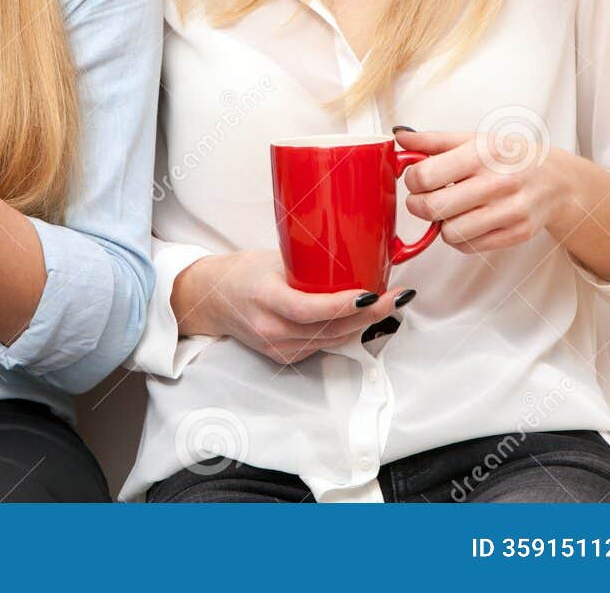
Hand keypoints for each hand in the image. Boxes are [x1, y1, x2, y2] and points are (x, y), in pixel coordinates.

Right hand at [172, 249, 407, 365]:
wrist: (212, 300)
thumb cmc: (242, 273)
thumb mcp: (272, 259)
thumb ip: (306, 265)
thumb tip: (353, 253)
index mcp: (263, 298)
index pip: (307, 309)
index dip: (343, 305)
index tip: (372, 294)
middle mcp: (270, 329)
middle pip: (328, 329)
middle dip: (370, 314)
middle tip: (397, 296)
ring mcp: (278, 347)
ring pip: (333, 340)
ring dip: (364, 324)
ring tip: (389, 303)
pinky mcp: (286, 356)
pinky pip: (324, 346)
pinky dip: (345, 331)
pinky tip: (361, 317)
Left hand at [396, 126, 583, 253]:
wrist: (559, 180)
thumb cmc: (512, 158)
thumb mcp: (475, 139)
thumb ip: (434, 140)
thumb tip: (400, 137)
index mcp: (483, 153)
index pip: (425, 175)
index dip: (411, 180)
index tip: (416, 179)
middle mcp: (498, 182)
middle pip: (433, 207)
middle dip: (419, 205)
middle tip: (424, 199)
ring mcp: (510, 211)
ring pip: (450, 233)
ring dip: (442, 224)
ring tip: (451, 210)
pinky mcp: (517, 234)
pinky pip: (469, 247)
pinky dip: (461, 238)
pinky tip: (468, 222)